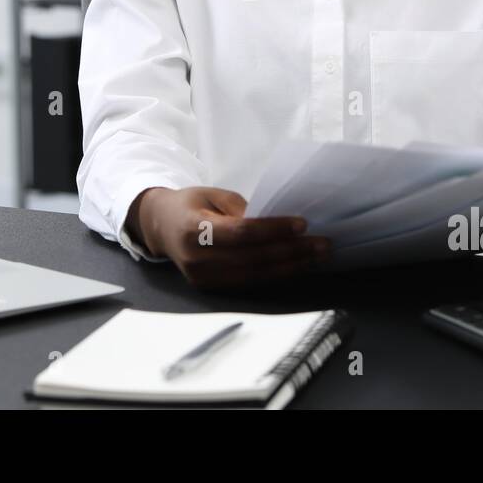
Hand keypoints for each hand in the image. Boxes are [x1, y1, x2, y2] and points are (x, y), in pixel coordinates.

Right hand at [127, 186, 331, 288]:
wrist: (160, 227)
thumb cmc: (190, 205)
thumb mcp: (212, 194)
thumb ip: (241, 208)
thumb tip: (276, 220)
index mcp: (193, 228)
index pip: (241, 232)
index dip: (273, 230)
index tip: (302, 224)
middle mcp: (197, 258)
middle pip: (253, 257)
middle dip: (291, 251)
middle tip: (322, 243)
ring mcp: (203, 278)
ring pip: (255, 275)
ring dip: (291, 267)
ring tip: (317, 257)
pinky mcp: (211, 289)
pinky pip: (250, 282)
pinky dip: (277, 275)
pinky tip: (298, 266)